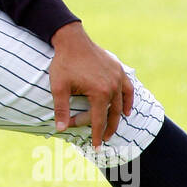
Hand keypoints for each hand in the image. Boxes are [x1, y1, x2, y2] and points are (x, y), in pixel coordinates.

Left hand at [48, 21, 133, 149]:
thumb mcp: (58, 87)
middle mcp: (112, 87)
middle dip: (108, 129)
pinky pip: (127, 88)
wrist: (71, 40)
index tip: (96, 147)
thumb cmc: (63, 63)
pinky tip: (127, 110)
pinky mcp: (118, 69)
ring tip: (112, 127)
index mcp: (99, 93)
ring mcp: (117, 77)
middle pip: (112, 114)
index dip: (97, 135)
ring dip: (118, 117)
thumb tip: (60, 129)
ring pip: (121, 103)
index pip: (99, 120)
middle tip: (104, 140)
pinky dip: (128, 100)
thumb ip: (61, 109)